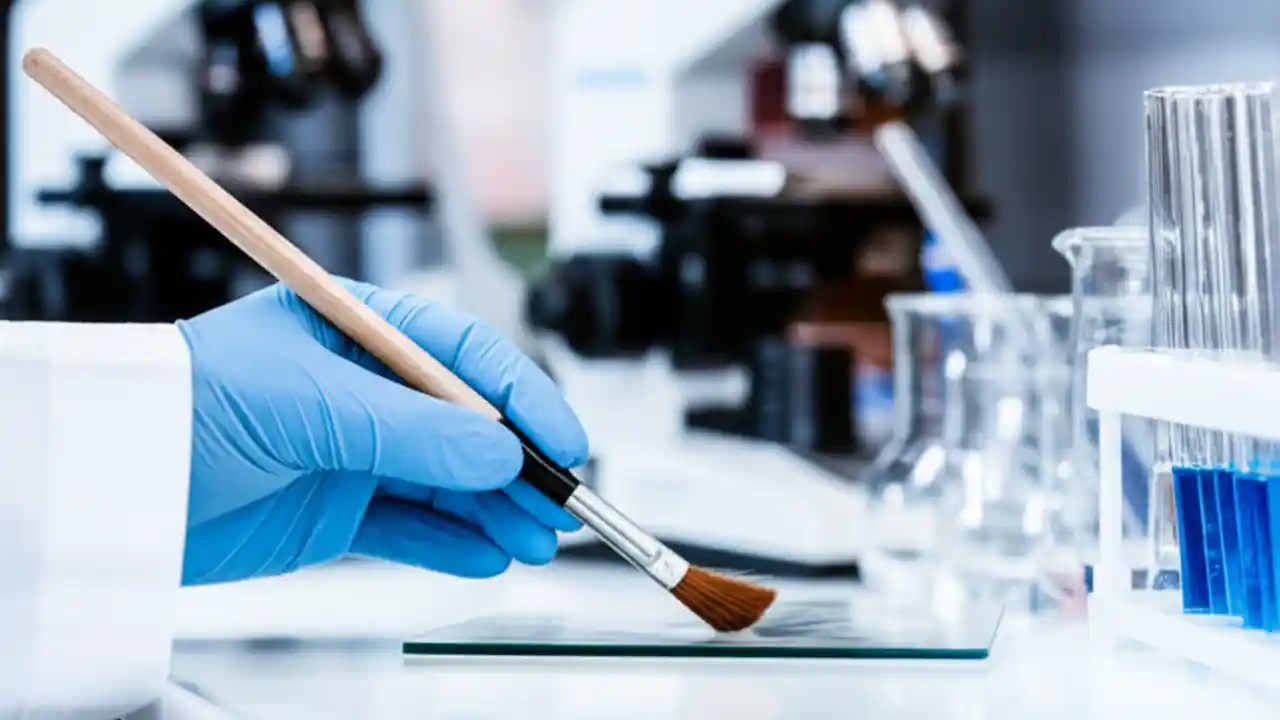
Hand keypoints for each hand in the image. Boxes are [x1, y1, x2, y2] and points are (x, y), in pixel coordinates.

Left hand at [176, 281, 587, 584]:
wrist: (107, 483)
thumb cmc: (186, 403)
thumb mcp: (310, 403)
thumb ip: (412, 432)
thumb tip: (502, 456)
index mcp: (361, 331)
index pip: (466, 355)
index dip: (522, 396)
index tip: (562, 439)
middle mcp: (366, 388)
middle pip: (469, 425)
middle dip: (520, 466)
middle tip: (561, 504)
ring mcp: (355, 451)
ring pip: (449, 482)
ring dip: (497, 511)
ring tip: (534, 540)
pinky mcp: (337, 510)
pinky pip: (413, 526)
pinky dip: (453, 543)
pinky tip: (488, 553)